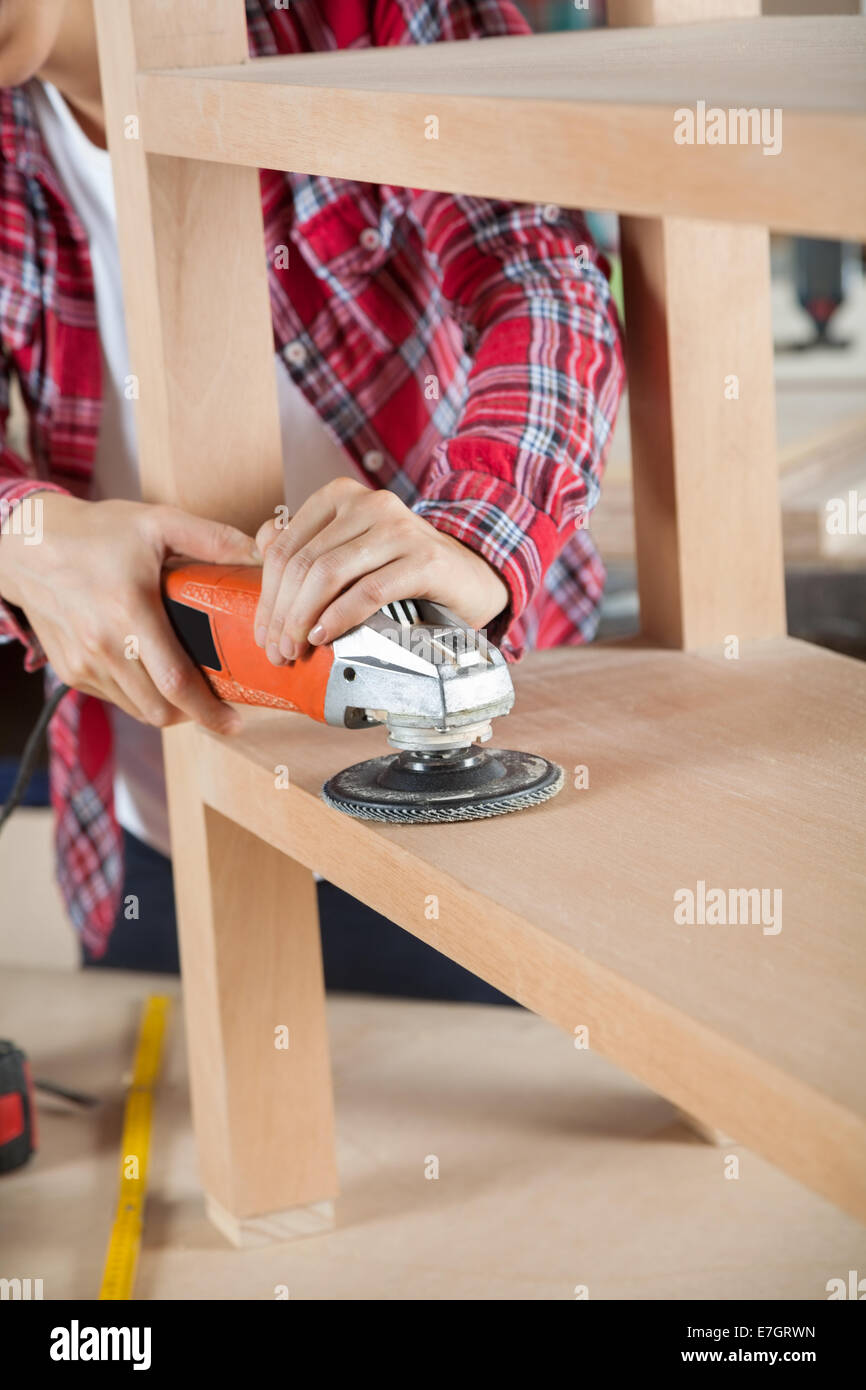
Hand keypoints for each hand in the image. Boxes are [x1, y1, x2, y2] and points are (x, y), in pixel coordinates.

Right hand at [0, 494, 257, 731]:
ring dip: (167, 708)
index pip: (176, 683)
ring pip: (138, 709)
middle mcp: (103, 646)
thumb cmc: (99, 532)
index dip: (209, 711)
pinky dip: (139, 696)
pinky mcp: (70, 671)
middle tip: (219, 704)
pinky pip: (115, 698)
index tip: (235, 722)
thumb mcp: (159, 522)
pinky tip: (152, 672)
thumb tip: (262, 555)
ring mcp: (83, 663)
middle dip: (194, 715)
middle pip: (159, 709)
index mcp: (130, 612)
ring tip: (189, 688)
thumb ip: (214, 539)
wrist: (29, 545)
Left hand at [253, 477, 508, 664]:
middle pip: (302, 563)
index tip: (262, 634)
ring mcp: (399, 529)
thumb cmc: (404, 569)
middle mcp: (369, 503)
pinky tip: (325, 637)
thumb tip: (261, 544)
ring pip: (328, 574)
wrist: (472, 576)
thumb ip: (307, 544)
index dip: (266, 595)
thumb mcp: (352, 551)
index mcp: (341, 497)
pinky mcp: (424, 560)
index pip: (284, 547)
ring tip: (296, 650)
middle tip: (277, 651)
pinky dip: (339, 618)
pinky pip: (368, 591)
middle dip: (282, 614)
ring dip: (303, 620)